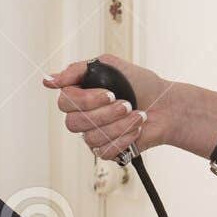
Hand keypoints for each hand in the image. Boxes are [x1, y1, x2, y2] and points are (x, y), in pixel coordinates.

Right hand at [43, 54, 176, 160]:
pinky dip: (126, 137)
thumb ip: (78, 70)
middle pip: (73, 123)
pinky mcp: (107, 150)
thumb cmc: (140, 84)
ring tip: (137, 114)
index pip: (65, 102)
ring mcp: (93, 134)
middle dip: (105, 113)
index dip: (86, 100)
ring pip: (91, 137)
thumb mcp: (111, 66)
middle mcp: (82, 116)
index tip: (110, 93)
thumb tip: (50, 80)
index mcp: (79, 95)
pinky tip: (137, 128)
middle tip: (126, 103)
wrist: (166, 106)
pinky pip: (105, 150)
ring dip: (120, 125)